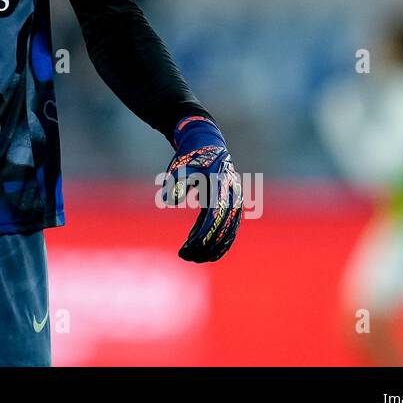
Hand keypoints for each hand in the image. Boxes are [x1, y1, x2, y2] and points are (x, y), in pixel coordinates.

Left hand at [159, 116, 241, 261]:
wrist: (206, 143)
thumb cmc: (190, 156)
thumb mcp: (180, 166)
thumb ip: (175, 182)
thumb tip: (168, 200)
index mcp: (219, 184)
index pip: (214, 214)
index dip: (204, 232)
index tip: (192, 246)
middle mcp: (231, 194)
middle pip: (223, 226)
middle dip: (207, 245)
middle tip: (187, 257)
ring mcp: (234, 200)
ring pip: (229, 230)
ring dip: (214, 247)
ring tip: (196, 259)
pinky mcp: (231, 204)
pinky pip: (229, 228)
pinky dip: (221, 242)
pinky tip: (208, 254)